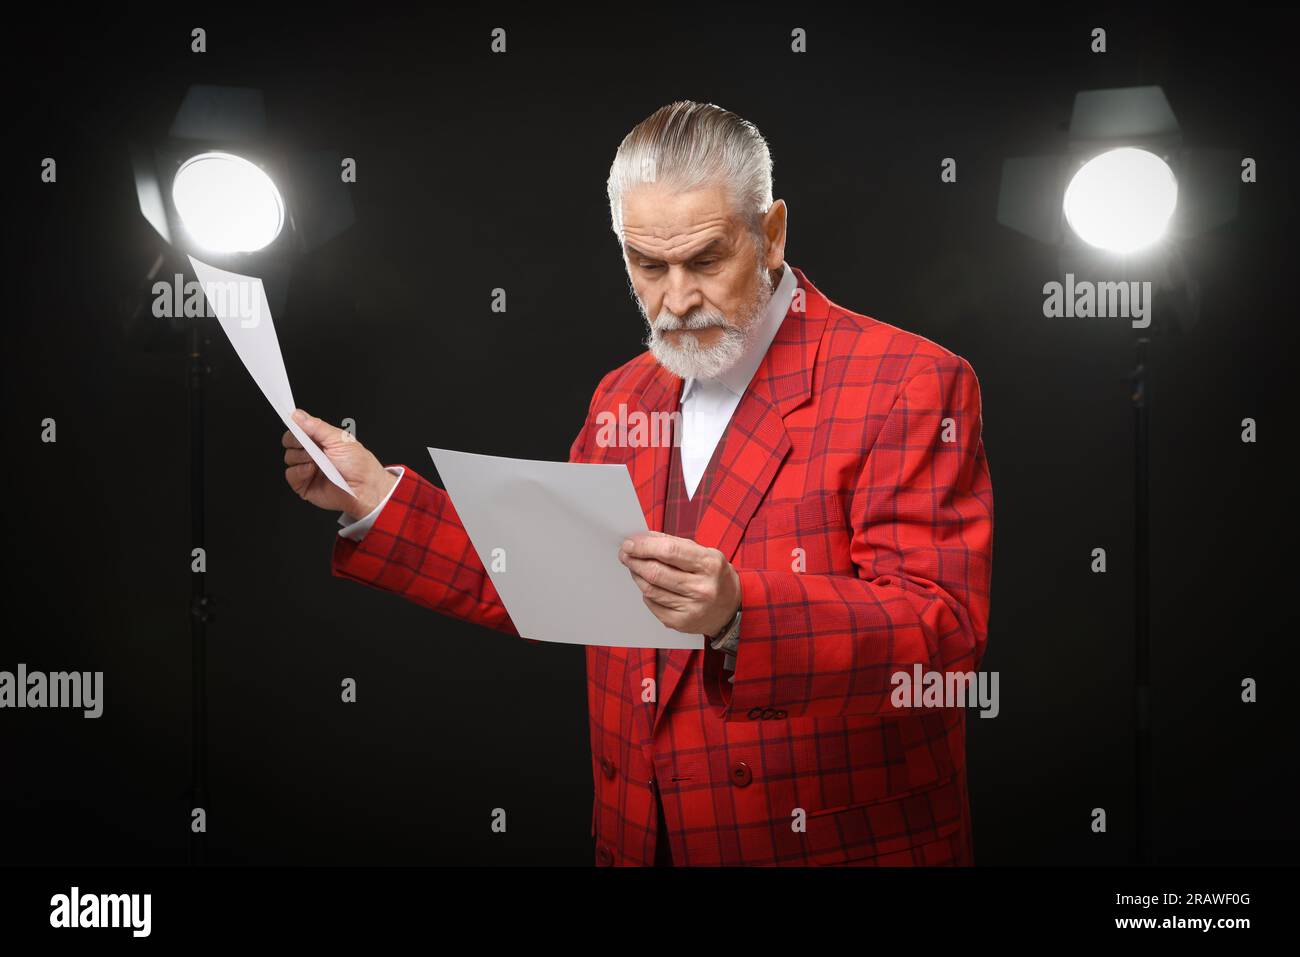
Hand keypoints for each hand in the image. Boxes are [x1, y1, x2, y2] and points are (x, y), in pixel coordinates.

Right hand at [282, 409, 396, 517]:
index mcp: (321, 440)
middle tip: (308, 444)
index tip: (291, 421)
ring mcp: (307, 469)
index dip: (294, 426)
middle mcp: (313, 454)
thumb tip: (297, 415)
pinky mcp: (304, 484)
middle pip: (290, 442)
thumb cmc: (359, 465)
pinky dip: (300, 471)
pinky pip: (290, 474)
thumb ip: (317, 426)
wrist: (365, 489)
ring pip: (289, 457)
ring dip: (301, 457)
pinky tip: (312, 471)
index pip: (299, 430)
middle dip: (297, 441)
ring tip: (316, 460)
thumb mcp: (339, 439)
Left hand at [618, 531, 740, 635]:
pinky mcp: (680, 622)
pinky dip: (646, 592)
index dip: (645, 546)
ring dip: (637, 575)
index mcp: (710, 564)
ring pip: (651, 589)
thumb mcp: (705, 553)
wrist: (731, 609)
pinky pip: (653, 604)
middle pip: (656, 572)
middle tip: (626, 554)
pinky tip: (648, 585)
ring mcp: (691, 608)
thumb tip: (642, 538)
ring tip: (634, 566)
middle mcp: (702, 588)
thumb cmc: (714, 576)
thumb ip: (674, 543)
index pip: (670, 551)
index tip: (630, 543)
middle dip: (635, 560)